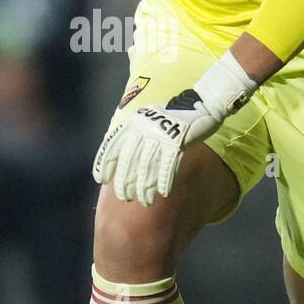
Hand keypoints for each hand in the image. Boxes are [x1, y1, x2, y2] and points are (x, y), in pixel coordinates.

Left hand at [92, 50, 257, 205]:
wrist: (202, 103)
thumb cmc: (173, 116)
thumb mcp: (149, 119)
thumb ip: (135, 135)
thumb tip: (121, 162)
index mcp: (135, 121)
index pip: (113, 144)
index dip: (104, 163)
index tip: (101, 179)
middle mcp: (144, 127)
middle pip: (129, 160)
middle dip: (124, 181)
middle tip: (124, 197)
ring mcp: (161, 134)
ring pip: (147, 166)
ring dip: (144, 187)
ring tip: (143, 200)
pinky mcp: (178, 141)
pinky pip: (168, 166)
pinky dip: (164, 181)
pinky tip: (162, 193)